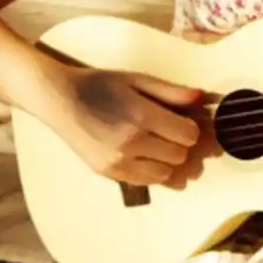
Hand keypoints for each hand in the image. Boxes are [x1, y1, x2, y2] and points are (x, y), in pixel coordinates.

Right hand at [47, 67, 202, 185]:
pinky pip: (146, 182)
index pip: (187, 135)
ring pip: (166, 173)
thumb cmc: (102, 85)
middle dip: (181, 144)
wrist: (60, 100)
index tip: (183, 122)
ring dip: (168, 160)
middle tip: (170, 132)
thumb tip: (202, 98)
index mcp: (140, 116)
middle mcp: (130, 143)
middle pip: (179, 155)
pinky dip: (154, 172)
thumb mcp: (138, 79)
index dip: (191, 128)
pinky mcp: (107, 173)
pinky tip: (147, 157)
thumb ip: (172, 91)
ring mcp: (117, 162)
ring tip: (158, 145)